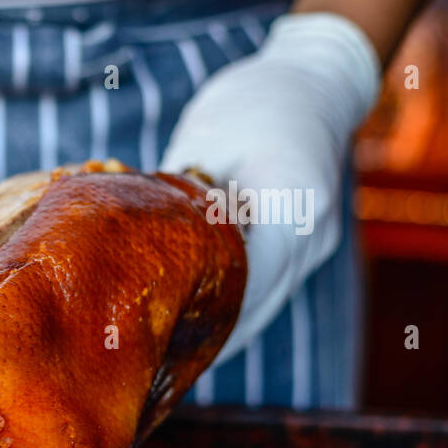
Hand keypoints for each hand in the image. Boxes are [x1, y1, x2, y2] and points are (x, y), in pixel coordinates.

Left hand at [160, 13, 379, 362]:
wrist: (314, 81)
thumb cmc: (252, 101)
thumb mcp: (205, 142)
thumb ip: (180, 196)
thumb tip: (133, 239)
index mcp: (289, 204)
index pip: (241, 281)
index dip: (198, 317)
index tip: (155, 345)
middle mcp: (310, 233)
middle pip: (253, 305)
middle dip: (203, 336)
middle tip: (148, 366)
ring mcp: (313, 243)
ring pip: (261, 303)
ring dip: (218, 328)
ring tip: (164, 358)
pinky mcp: (305, 245)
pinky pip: (267, 288)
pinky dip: (232, 306)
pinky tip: (191, 325)